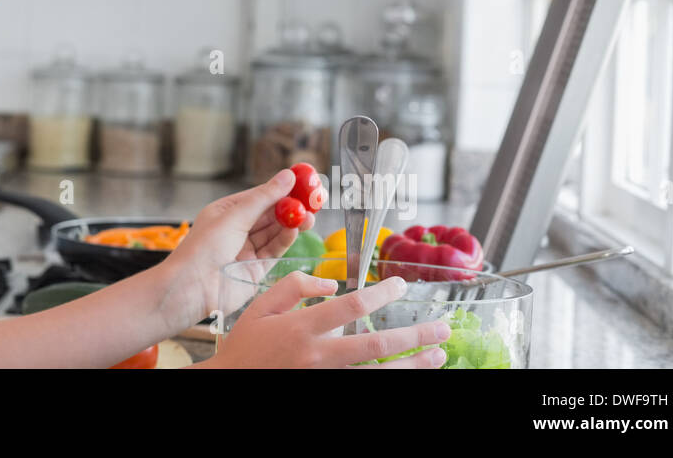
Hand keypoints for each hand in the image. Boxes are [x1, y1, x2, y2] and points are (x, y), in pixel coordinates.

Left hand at [159, 169, 314, 331]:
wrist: (191, 289)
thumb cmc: (203, 248)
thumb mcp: (234, 216)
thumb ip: (263, 198)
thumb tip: (287, 176)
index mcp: (226, 212)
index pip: (259, 196)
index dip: (281, 189)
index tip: (303, 182)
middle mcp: (237, 229)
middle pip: (270, 214)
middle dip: (291, 207)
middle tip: (313, 200)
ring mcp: (246, 249)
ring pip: (274, 232)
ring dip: (291, 223)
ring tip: (309, 216)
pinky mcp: (255, 268)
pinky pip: (274, 250)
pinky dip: (285, 239)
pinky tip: (295, 229)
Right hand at [210, 273, 450, 367]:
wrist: (231, 383)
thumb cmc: (245, 345)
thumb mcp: (260, 306)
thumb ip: (294, 286)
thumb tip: (331, 282)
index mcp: (301, 328)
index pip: (350, 306)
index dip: (380, 294)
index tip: (400, 285)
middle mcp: (317, 356)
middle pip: (375, 346)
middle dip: (413, 336)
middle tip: (442, 328)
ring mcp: (323, 378)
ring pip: (377, 374)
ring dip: (412, 365)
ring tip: (438, 356)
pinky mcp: (324, 390)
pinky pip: (364, 387)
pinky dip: (389, 380)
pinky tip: (408, 373)